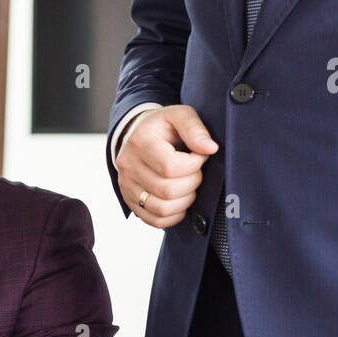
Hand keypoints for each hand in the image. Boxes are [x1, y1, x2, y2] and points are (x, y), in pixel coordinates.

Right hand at [115, 104, 217, 227]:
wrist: (137, 135)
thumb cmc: (163, 127)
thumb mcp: (179, 115)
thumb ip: (195, 128)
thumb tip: (210, 148)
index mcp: (140, 142)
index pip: (170, 166)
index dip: (194, 165)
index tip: (199, 156)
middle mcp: (128, 165)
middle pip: (167, 190)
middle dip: (192, 183)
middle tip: (195, 172)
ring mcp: (126, 186)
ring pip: (162, 208)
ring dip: (185, 201)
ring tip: (188, 185)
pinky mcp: (130, 201)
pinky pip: (155, 220)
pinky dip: (174, 216)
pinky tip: (180, 200)